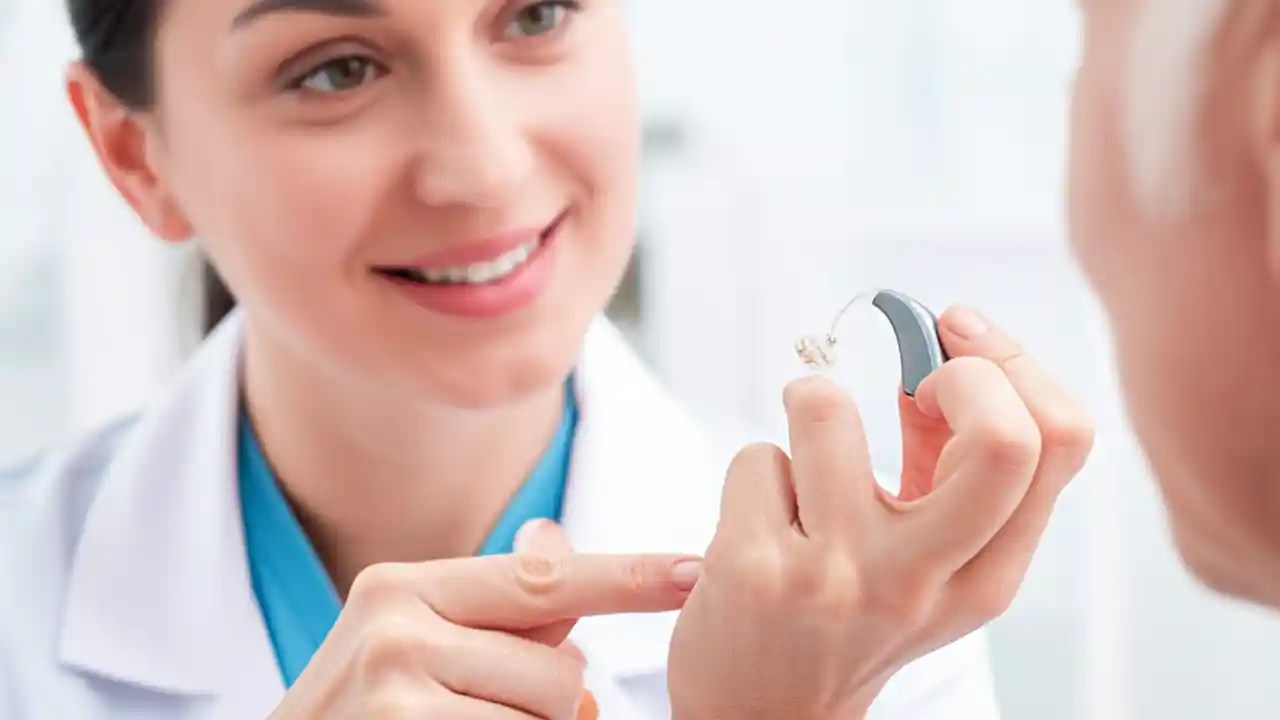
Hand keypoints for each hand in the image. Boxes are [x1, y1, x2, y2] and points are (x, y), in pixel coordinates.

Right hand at [269, 521, 700, 719]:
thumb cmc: (361, 716)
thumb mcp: (412, 646)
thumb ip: (494, 606)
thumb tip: (555, 536)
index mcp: (402, 587)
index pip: (545, 577)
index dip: (630, 578)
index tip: (696, 572)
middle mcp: (394, 627)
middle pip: (557, 666)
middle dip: (541, 701)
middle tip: (469, 711)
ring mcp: (395, 691)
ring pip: (544, 714)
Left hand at [668, 305, 1093, 718]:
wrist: (763, 718)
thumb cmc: (845, 619)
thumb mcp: (924, 563)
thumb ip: (940, 465)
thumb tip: (930, 354)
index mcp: (984, 578)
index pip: (1060, 443)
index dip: (1012, 366)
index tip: (956, 345)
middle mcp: (924, 582)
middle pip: (1004, 437)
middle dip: (959, 368)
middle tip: (911, 379)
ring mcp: (839, 577)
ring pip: (826, 408)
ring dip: (806, 409)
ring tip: (800, 467)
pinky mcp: (755, 570)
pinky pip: (756, 455)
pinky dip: (754, 475)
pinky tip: (757, 525)